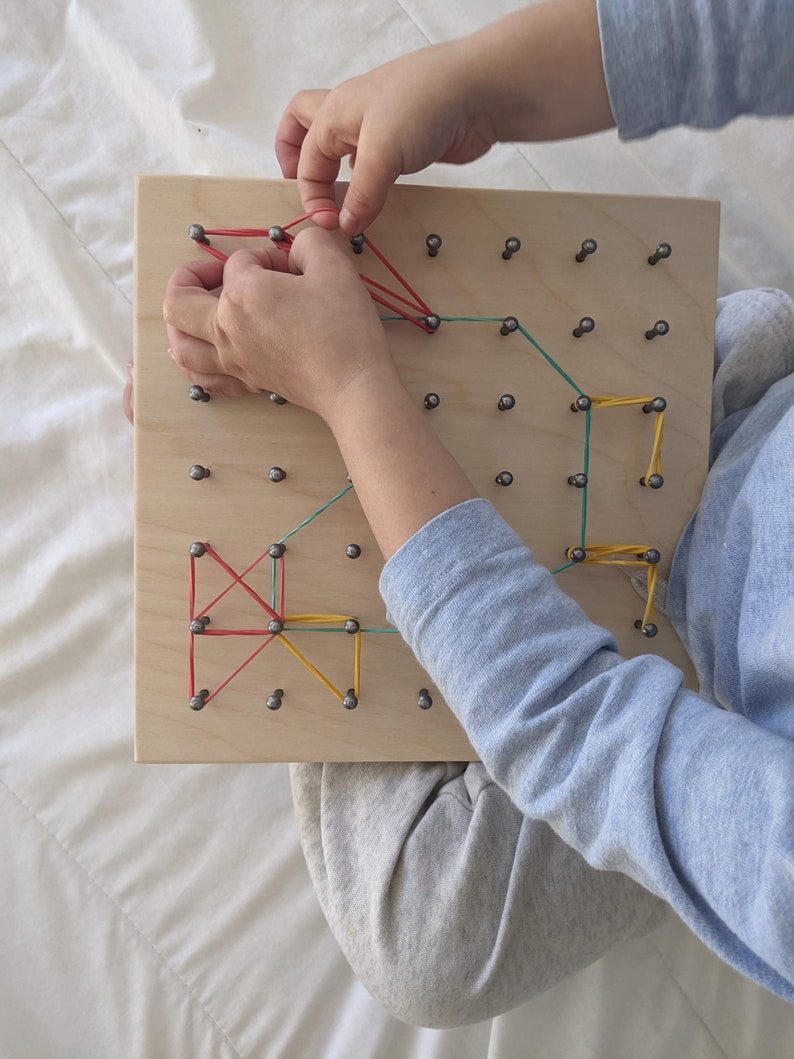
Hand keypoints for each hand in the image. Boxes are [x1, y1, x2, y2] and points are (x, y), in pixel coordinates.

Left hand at [162, 226, 393, 421]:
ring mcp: (233, 359)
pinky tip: (198, 354)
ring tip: (193, 312)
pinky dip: (192, 365)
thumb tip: (295, 250)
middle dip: (188, 277)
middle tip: (211, 272)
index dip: (265, 257)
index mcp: (243, 293)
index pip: (240, 262)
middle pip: (180, 301)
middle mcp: (227, 328)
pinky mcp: (246, 381)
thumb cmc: (344, 328)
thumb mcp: (333, 266)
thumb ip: (308, 242)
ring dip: (178, 324)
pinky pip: (204, 378)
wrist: (353, 385)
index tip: (291, 267)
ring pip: (180, 345)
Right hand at [276, 0, 611, 235]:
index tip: (329, 223)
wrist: (478, 91)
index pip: (306, 160)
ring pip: (341, 144)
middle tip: (297, 184)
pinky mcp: (405, 140)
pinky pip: (373, 158)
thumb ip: (362, 194)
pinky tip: (374, 194)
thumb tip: (345, 227)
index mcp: (334, 113)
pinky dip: (365, 176)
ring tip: (336, 196)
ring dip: (332, 167)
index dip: (312, 195)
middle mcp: (351, 116)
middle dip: (294, 153)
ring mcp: (378, 126)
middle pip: (305, 127)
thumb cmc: (421, 107)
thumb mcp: (383, 154)